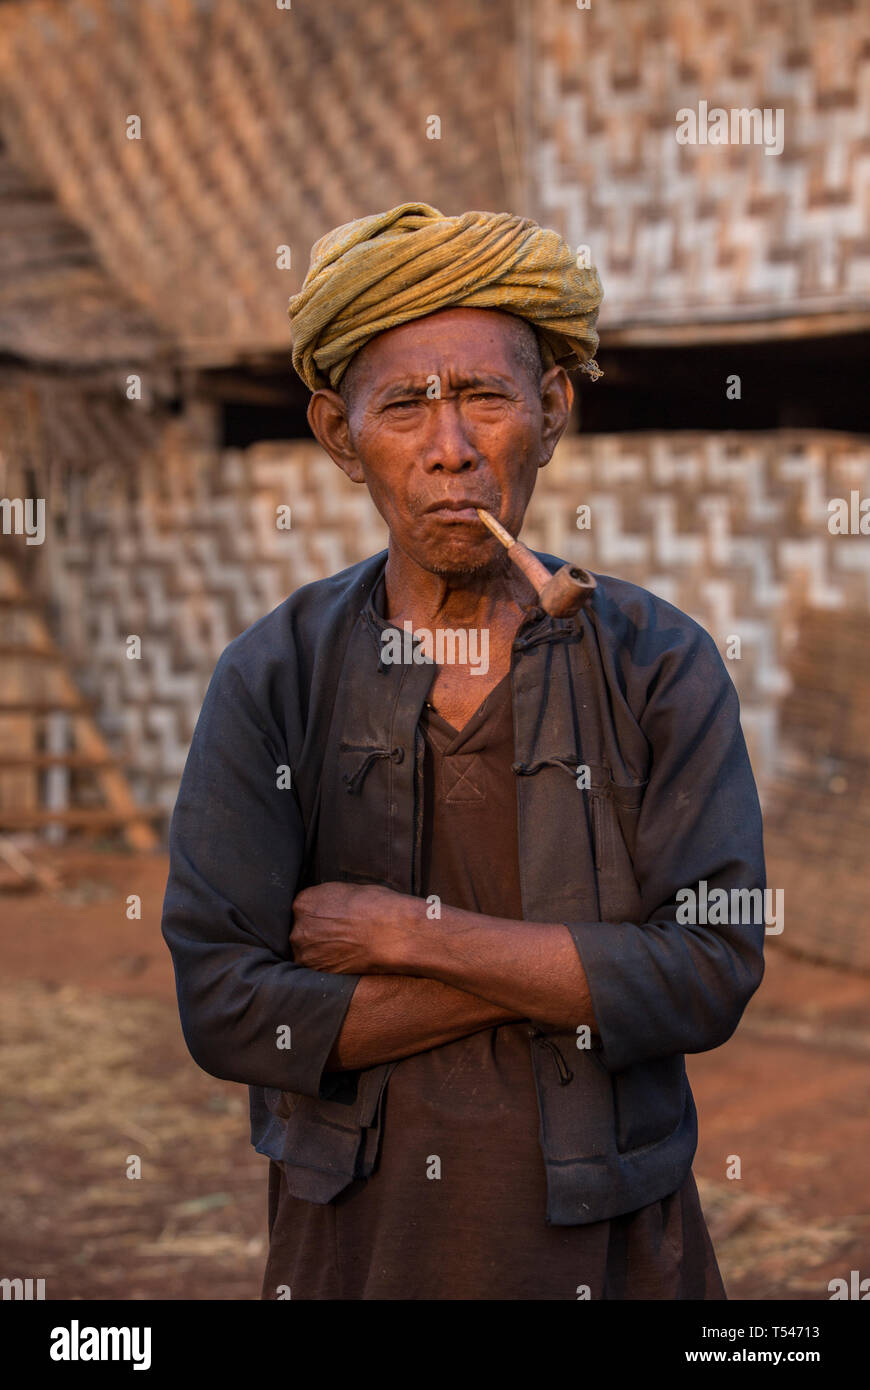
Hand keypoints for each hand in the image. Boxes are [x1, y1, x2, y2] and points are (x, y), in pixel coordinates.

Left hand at [290, 881, 417, 973]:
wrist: (392, 932)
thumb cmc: (377, 907)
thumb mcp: (348, 891)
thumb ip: (330, 900)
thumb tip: (331, 907)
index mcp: (304, 902)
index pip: (303, 911)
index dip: (318, 917)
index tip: (331, 921)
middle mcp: (299, 927)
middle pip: (302, 932)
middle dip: (317, 935)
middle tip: (339, 937)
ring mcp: (306, 952)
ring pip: (308, 953)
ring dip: (321, 953)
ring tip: (344, 950)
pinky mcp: (318, 972)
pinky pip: (318, 969)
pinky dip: (329, 966)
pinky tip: (346, 961)